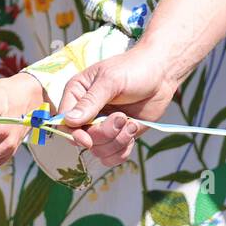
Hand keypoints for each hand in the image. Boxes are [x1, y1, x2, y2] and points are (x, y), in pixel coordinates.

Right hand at [58, 45, 180, 164]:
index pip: (64, 121)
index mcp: (77, 94)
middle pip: (83, 139)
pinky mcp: (118, 135)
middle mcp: (86, 112)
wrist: (161, 75)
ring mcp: (102, 125)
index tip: (87, 140)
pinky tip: (132, 131)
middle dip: (104, 134)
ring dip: (117, 141)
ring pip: (98, 150)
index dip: (73, 134)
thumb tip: (69, 120)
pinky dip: (123, 149)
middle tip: (122, 118)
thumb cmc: (133, 69)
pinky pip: (112, 156)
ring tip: (130, 123)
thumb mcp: (110, 81)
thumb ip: (90, 101)